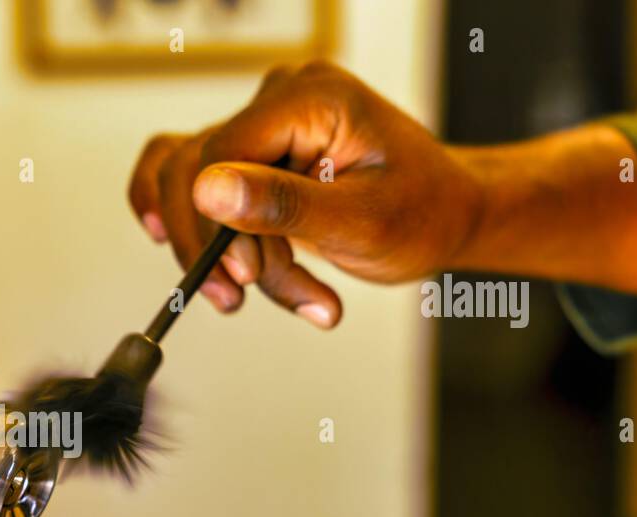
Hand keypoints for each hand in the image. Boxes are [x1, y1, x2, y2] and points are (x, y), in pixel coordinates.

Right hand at [128, 61, 483, 327]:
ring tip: (276, 291)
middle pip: (193, 170)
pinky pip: (195, 191)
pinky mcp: (252, 157)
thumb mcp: (361, 221)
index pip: (220, 151)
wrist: (446, 217)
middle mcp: (279, 100)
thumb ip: (282, 204)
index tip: (245, 277)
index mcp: (311, 99)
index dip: (216, 221)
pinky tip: (205, 264)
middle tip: (243, 298)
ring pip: (191, 191)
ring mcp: (262, 126)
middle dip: (218, 247)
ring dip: (221, 254)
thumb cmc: (423, 214)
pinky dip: (203, 236)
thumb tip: (206, 190)